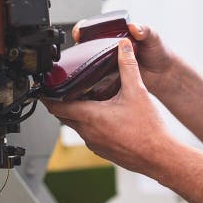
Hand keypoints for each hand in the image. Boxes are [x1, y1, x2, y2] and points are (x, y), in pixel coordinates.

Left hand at [43, 39, 176, 173]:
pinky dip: (91, 124)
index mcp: (90, 116)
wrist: (160, 156)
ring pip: (78, 126)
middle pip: (65, 116)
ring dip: (79, 113)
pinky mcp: (103, 151)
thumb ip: (128, 66)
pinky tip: (107, 116)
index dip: (47, 97)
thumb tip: (124, 46)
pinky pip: (90, 135)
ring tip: (89, 98)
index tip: (43, 89)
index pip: (56, 107)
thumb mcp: (137, 91)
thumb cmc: (148, 129)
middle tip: (67, 88)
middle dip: (63, 102)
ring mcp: (95, 144)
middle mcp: (88, 132)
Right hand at [72, 21, 175, 94]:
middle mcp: (109, 47)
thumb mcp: (153, 37)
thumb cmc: (160, 51)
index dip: (83, 28)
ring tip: (76, 69)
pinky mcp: (110, 79)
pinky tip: (85, 84)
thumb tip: (134, 27)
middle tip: (75, 51)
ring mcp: (108, 63)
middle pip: (86, 45)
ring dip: (80, 66)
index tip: (80, 31)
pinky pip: (96, 79)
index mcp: (116, 33)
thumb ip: (145, 30)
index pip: (94, 27)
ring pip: (88, 63)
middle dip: (77, 47)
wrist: (165, 74)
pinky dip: (89, 81)